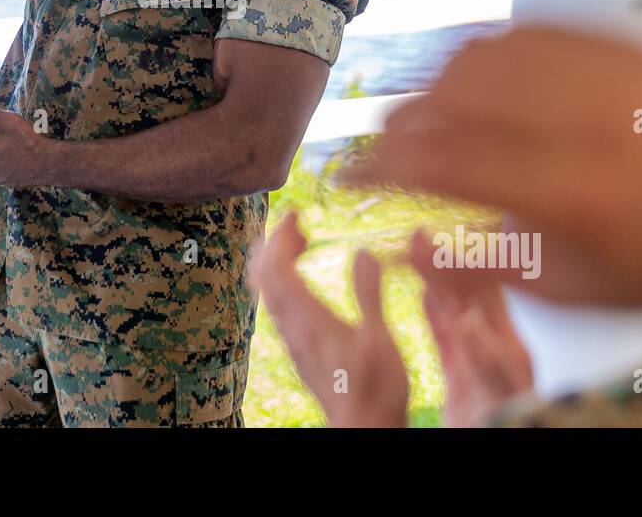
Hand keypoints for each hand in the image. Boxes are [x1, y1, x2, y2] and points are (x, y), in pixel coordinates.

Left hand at [250, 211, 408, 427]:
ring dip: (277, 260)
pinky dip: (284, 279)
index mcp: (308, 319)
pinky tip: (307, 279)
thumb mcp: (380, 337)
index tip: (296, 214)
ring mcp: (292, 338)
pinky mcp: (298, 346)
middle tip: (298, 226)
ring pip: (267, 289)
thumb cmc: (376, 387)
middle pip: (262, 275)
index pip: (274, 267)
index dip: (279, 235)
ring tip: (303, 243)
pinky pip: (277, 303)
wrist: (363, 427)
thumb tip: (362, 251)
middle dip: (273, 242)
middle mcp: (292, 326)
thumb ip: (369, 293)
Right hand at [340, 25, 641, 303]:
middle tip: (382, 138)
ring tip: (423, 104)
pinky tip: (473, 64)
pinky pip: (532, 20)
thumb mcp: (576, 289)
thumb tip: (404, 246)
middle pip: (452, 94)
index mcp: (573, 194)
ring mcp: (609, 74)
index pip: (442, 163)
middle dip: (398, 116)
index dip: (380, 164)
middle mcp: (587, 123)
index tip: (351, 172)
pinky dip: (488, 39)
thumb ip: (482, 269)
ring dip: (435, 74)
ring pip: (484, 49)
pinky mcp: (626, 43)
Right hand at [406, 230, 532, 426]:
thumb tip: (469, 319)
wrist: (504, 442)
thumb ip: (488, 358)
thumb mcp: (501, 393)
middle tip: (418, 236)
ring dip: (433, 283)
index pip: (481, 293)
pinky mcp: (462, 376)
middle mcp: (495, 346)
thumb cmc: (511, 425)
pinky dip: (433, 314)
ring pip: (452, 312)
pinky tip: (422, 294)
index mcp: (509, 346)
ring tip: (414, 251)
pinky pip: (445, 338)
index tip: (434, 240)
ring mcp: (478, 359)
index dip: (458, 264)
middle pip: (464, 295)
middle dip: (441, 264)